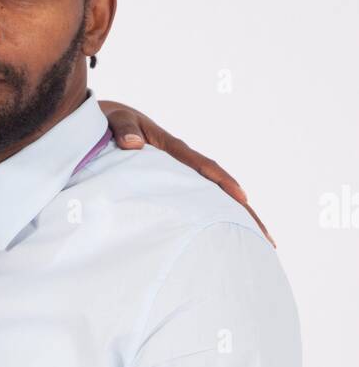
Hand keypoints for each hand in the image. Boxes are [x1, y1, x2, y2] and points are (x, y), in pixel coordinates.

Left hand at [100, 101, 274, 247]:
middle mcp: (181, 164)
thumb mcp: (115, 119)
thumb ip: (123, 129)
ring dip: (232, 221)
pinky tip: (215, 240)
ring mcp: (176, 177)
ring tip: (254, 246)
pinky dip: (206, 220)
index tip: (243, 199)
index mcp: (172, 149)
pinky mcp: (167, 187)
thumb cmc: (108, 121)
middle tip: (267, 239)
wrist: (100, 122)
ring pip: (210, 201)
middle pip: (219, 190)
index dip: (224, 183)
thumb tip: (134, 144)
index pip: (205, 167)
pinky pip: (191, 205)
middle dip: (244, 212)